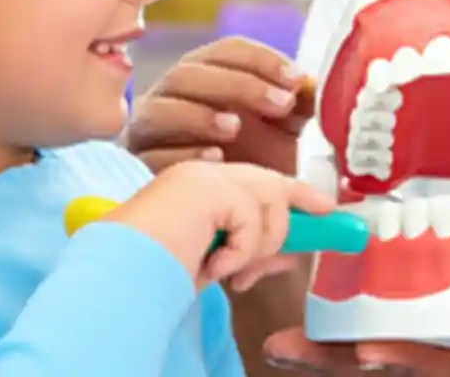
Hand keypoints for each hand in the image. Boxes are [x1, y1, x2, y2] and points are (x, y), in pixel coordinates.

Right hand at [104, 162, 335, 290]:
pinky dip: (241, 252)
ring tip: (231, 267)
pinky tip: (214, 266)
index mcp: (198, 184)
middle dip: (299, 204)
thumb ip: (251, 250)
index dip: (294, 193)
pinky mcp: (207, 185)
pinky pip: (253, 218)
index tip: (324, 208)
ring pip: (270, 197)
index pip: (257, 180)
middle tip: (327, 217)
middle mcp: (200, 172)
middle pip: (270, 181)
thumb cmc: (156, 273)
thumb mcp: (216, 261)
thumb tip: (290, 254)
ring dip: (260, 243)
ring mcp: (202, 173)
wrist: (122, 277)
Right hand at [124, 37, 315, 174]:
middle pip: (191, 73)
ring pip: (162, 108)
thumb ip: (296, 105)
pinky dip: (183, 153)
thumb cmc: (250, 160)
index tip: (296, 78)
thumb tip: (311, 86)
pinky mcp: (139, 163)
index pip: (226, 51)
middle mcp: (171, 94)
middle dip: (239, 84)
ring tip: (236, 128)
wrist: (226, 213)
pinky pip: (152, 153)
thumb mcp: (279, 129)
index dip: (261, 59)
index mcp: (207, 76)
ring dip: (200, 114)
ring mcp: (149, 128)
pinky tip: (214, 159)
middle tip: (280, 104)